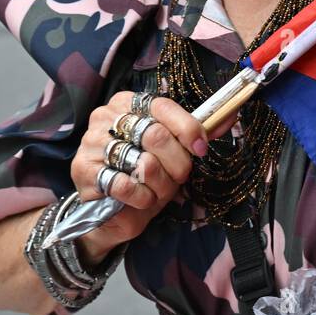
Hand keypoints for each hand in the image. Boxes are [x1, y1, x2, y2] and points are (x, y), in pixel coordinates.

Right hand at [69, 91, 207, 263]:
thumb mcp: (174, 152)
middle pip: (157, 135)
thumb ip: (197, 132)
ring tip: (157, 191)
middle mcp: (107, 117)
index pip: (163, 106)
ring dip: (161, 185)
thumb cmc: (145, 175)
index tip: (201, 149)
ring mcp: (92, 142)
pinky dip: (142, 198)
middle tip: (179, 177)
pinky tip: (140, 200)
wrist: (112, 212)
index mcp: (130, 103)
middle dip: (178, 164)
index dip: (188, 128)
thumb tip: (232, 112)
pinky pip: (125, 185)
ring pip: (144, 163)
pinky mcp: (83, 170)